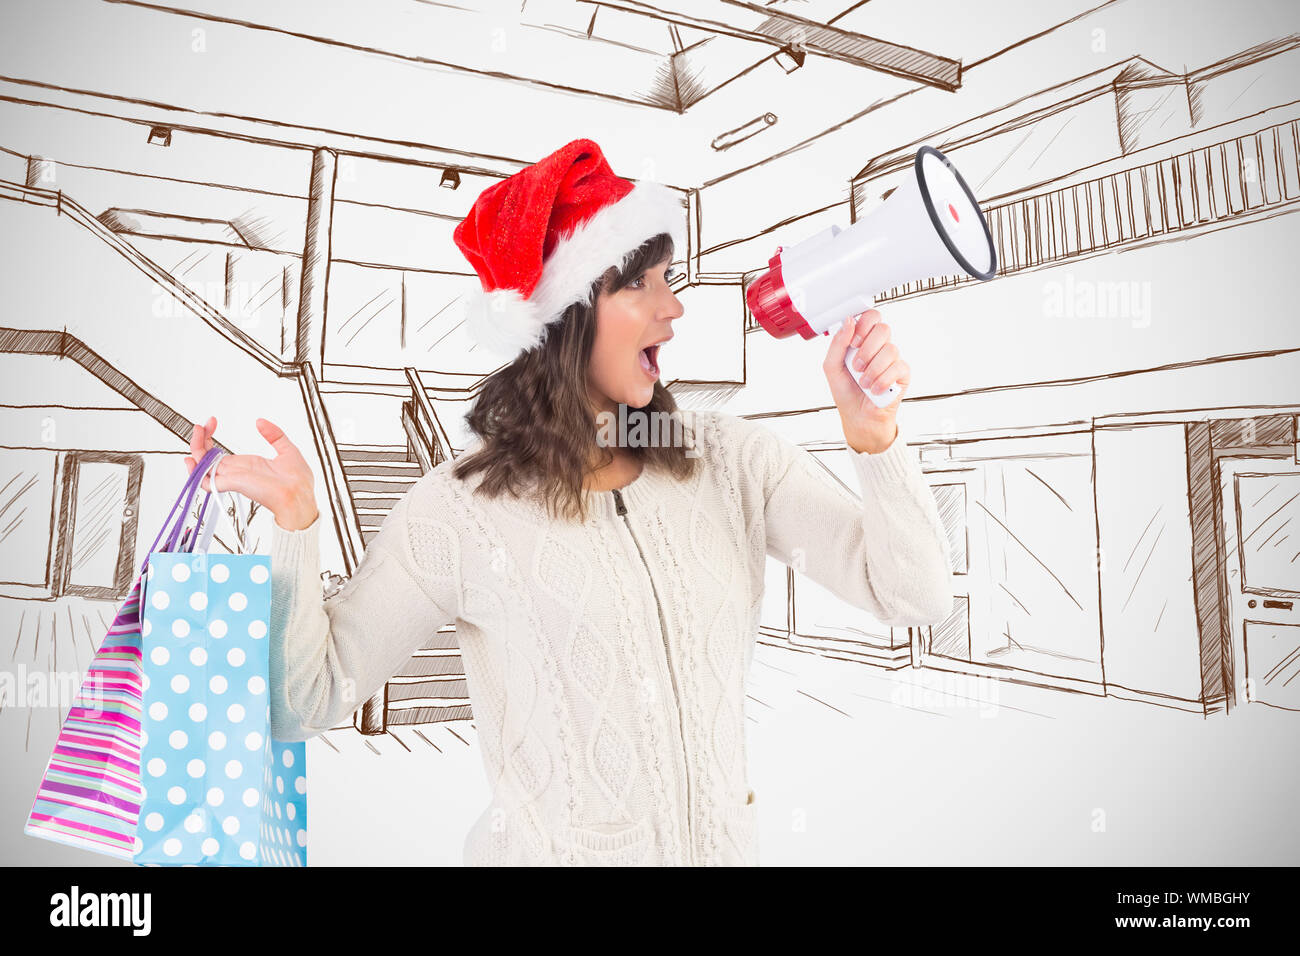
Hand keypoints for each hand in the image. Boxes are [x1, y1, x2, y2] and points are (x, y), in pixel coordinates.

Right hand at [184, 416, 319, 530]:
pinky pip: (207, 483)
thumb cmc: (297, 481)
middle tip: (201, 425)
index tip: (212, 421)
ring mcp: (232, 478)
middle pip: (206, 457)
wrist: (300, 495)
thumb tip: (260, 422)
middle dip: (199, 439)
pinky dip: (196, 473)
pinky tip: (193, 459)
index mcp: (244, 464)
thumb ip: (274, 434)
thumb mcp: (286, 450)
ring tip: (197, 431)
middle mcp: (235, 471)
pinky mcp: (233, 484)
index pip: (217, 451)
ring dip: (195, 449)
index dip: (210, 436)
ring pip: (202, 467)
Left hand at [821, 309, 907, 453]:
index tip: (853, 342)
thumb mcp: (832, 366)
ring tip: (863, 383)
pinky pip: (898, 367)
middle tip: (856, 366)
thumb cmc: (846, 391)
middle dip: (867, 349)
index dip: (864, 325)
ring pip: (890, 350)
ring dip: (872, 369)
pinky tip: (874, 389)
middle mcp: (880, 346)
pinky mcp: (903, 374)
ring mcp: (893, 359)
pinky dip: (882, 381)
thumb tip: (848, 321)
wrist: (857, 416)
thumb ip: (837, 343)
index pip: (872, 316)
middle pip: (884, 329)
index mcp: (863, 340)